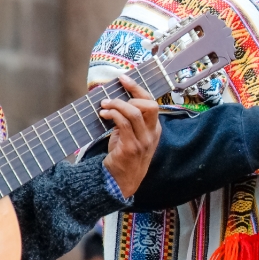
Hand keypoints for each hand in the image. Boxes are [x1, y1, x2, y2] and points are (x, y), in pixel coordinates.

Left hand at [101, 74, 161, 197]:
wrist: (120, 181)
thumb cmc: (124, 155)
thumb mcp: (132, 135)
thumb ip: (129, 119)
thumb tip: (113, 98)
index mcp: (155, 129)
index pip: (152, 102)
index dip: (138, 88)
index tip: (123, 78)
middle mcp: (152, 134)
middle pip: (149, 105)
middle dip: (131, 94)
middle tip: (111, 95)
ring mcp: (143, 141)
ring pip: (134, 112)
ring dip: (116, 104)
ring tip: (104, 105)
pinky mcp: (131, 147)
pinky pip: (123, 124)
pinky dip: (112, 115)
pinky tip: (104, 114)